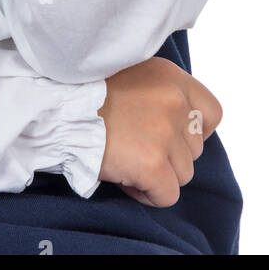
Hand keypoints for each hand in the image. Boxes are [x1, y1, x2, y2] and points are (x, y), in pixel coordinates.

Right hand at [96, 56, 222, 206]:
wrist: (57, 107)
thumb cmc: (86, 91)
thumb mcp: (132, 74)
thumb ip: (161, 94)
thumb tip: (177, 124)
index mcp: (171, 78)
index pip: (211, 113)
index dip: (193, 131)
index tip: (170, 136)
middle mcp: (175, 102)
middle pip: (194, 149)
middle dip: (168, 155)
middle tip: (134, 147)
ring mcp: (165, 133)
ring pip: (182, 174)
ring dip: (157, 174)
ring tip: (125, 159)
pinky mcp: (152, 163)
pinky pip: (167, 195)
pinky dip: (148, 194)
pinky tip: (125, 177)